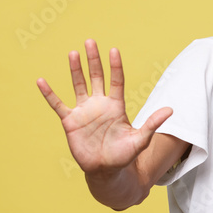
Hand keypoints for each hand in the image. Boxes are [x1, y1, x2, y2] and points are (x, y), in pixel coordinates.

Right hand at [36, 39, 172, 174]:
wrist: (105, 171)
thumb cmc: (124, 155)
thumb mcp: (140, 139)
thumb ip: (152, 123)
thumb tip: (171, 110)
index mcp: (116, 106)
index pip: (116, 81)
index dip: (115, 66)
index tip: (114, 50)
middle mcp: (99, 105)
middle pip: (96, 77)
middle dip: (94, 60)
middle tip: (90, 42)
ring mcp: (84, 112)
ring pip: (78, 85)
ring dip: (75, 70)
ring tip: (73, 53)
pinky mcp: (70, 121)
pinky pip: (57, 105)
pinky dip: (49, 94)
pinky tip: (41, 81)